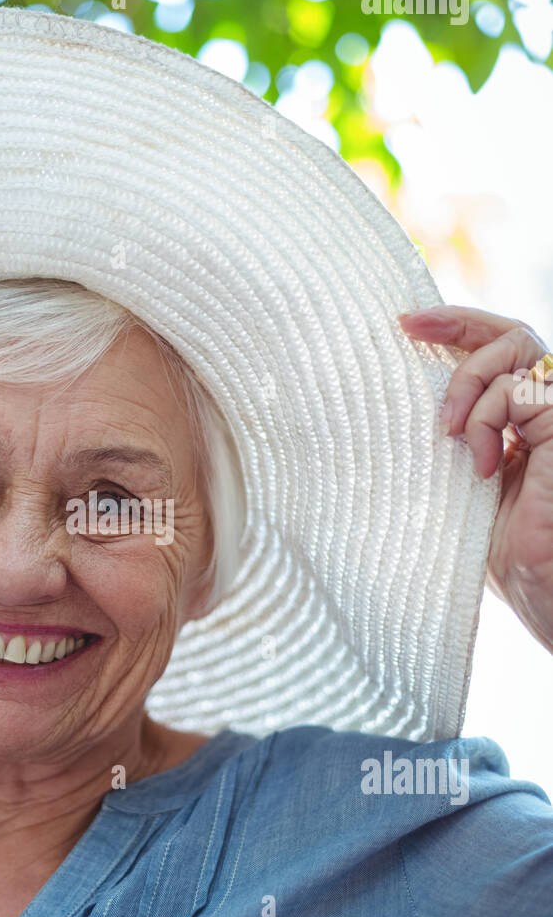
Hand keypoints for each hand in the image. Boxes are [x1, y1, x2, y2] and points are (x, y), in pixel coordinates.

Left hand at [398, 304, 552, 655]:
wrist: (547, 594)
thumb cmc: (508, 561)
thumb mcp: (458, 491)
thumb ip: (445, 446)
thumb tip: (380, 410)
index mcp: (522, 425)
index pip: (497, 356)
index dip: (456, 329)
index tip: (405, 325)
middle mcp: (547, 411)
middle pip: (510, 333)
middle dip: (457, 322)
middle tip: (408, 328)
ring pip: (516, 348)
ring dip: (468, 383)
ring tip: (450, 435)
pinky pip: (519, 388)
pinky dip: (488, 417)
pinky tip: (480, 466)